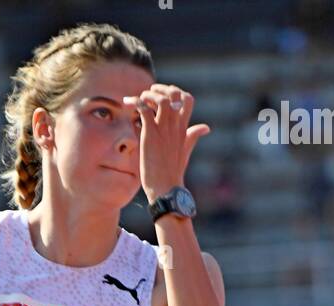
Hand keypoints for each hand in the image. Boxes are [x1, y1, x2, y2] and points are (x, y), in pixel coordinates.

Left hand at [122, 84, 209, 200]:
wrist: (166, 188)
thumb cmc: (173, 172)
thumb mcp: (186, 150)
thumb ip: (193, 136)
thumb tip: (205, 127)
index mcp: (184, 128)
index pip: (187, 99)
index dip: (176, 92)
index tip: (165, 97)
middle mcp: (175, 125)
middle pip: (175, 94)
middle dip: (162, 88)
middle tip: (150, 93)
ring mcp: (164, 129)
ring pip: (161, 98)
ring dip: (149, 94)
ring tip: (140, 98)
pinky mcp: (151, 133)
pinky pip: (143, 108)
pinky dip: (135, 101)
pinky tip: (128, 103)